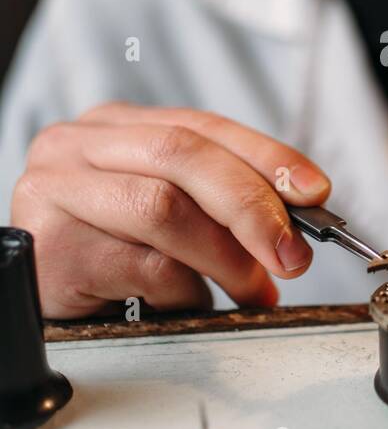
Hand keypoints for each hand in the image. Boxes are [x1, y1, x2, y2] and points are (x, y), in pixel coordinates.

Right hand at [11, 103, 330, 317]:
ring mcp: (57, 190)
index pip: (203, 126)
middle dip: (251, 205)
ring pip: (164, 208)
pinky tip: (189, 302)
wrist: (31, 290)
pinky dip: (183, 290)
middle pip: (182, 155)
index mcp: (115, 126)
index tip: (314, 191)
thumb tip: (295, 224)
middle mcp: (79, 145)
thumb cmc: (106, 251)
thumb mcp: (164, 212)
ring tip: (251, 288)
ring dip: (226, 257)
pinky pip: (143, 266)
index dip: (266, 156)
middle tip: (292, 253)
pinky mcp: (53, 245)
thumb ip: (217, 202)